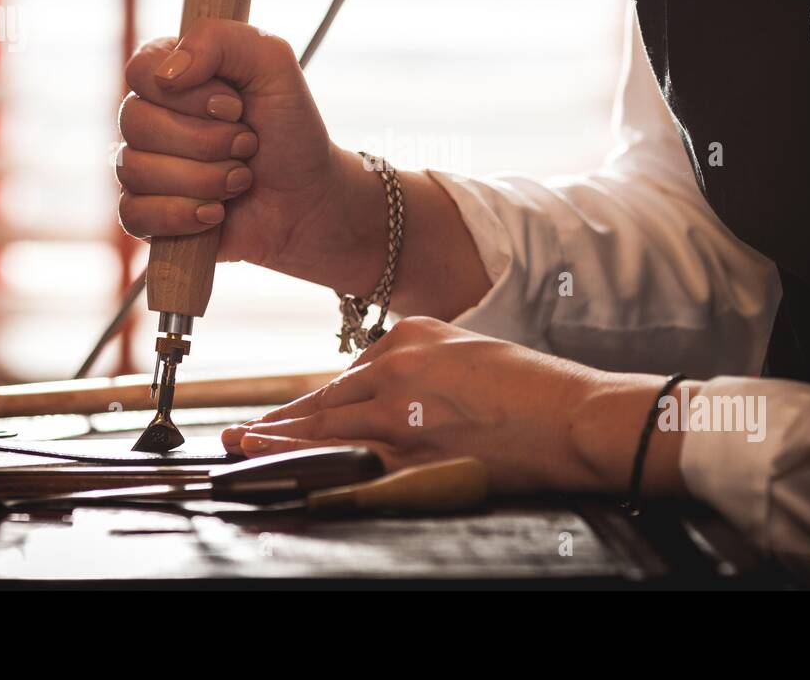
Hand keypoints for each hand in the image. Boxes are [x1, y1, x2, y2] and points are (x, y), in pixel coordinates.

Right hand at [116, 20, 361, 269]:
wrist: (309, 199)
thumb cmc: (289, 130)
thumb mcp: (274, 65)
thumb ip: (222, 39)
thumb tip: (166, 74)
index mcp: (171, 75)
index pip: (140, 71)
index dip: (190, 94)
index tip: (235, 106)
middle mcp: (149, 118)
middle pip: (135, 122)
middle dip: (207, 141)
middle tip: (247, 145)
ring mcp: (143, 167)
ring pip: (135, 170)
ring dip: (205, 179)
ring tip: (240, 180)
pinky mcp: (146, 214)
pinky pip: (134, 214)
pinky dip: (183, 215)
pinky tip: (215, 214)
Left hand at [221, 316, 695, 495]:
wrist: (573, 414)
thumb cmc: (533, 388)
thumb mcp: (469, 353)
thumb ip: (421, 368)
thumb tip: (385, 396)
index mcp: (411, 334)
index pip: (348, 375)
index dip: (313, 404)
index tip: (287, 416)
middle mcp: (395, 366)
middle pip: (323, 401)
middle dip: (278, 422)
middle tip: (237, 435)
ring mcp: (398, 411)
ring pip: (323, 430)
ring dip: (277, 443)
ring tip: (241, 451)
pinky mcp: (411, 452)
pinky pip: (349, 465)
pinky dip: (309, 470)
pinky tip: (283, 474)